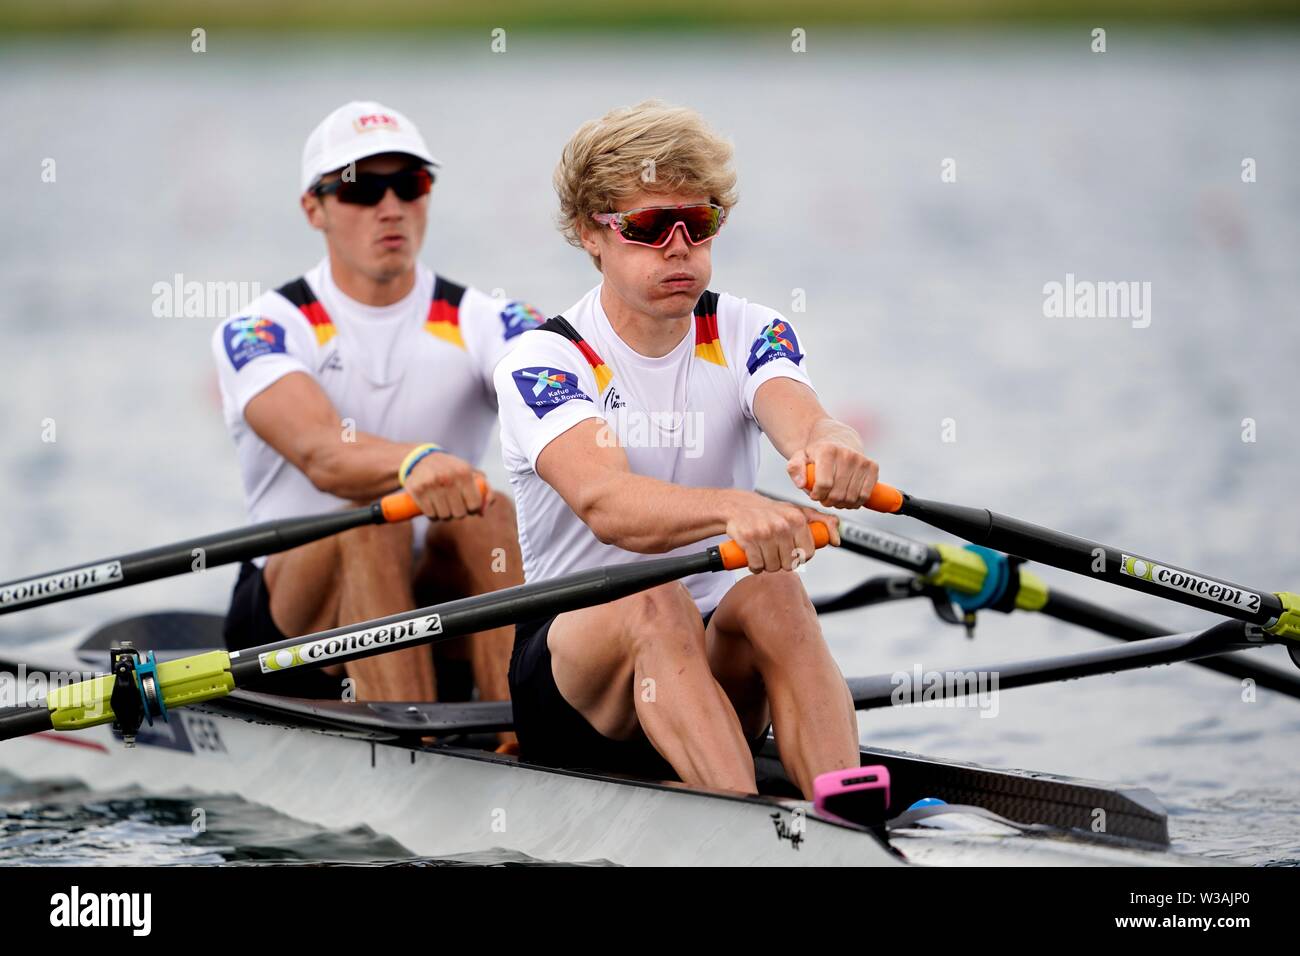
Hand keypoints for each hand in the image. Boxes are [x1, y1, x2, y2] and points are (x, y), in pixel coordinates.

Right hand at [404, 451, 485, 519]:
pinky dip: (432, 515)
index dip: (472, 509)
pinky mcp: (417, 490)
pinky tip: (433, 508)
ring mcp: (431, 484)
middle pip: (459, 513)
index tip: (468, 506)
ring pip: (444, 516)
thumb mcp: (470, 472)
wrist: (421, 458)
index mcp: (464, 472)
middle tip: (454, 506)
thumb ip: (485, 489)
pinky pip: (430, 514)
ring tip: (443, 506)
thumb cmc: (451, 469)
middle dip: (458, 513)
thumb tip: (482, 512)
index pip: (474, 504)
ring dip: (444, 515)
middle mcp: (448, 478)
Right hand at [723, 491, 838, 572]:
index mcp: (797, 519)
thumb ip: (822, 522)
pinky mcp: (747, 539)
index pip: (807, 554)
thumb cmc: (770, 512)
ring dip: (766, 564)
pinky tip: (752, 555)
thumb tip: (836, 540)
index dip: (798, 556)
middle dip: (781, 561)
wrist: (737, 506)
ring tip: (762, 551)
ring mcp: (764, 532)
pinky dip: (754, 565)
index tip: (790, 550)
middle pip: (789, 563)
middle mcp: (782, 525)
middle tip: (773, 550)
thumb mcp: (798, 512)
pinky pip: (756, 565)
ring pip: (772, 566)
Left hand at [788, 443, 878, 509]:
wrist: (837, 438)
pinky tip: (848, 499)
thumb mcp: (799, 456)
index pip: (824, 484)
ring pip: (852, 497)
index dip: (817, 495)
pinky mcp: (872, 466)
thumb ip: (794, 469)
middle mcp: (847, 454)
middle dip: (828, 501)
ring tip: (834, 498)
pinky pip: (866, 494)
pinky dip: (856, 502)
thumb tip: (801, 484)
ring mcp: (861, 460)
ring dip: (842, 504)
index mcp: (827, 451)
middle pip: (838, 493)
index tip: (814, 494)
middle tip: (824, 498)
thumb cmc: (816, 452)